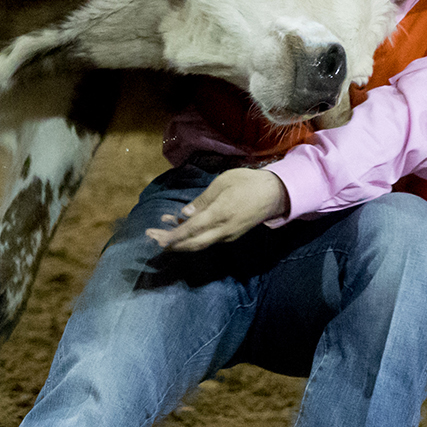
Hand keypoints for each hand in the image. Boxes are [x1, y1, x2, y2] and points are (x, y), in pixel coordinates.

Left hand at [146, 168, 288, 251]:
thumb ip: (203, 200)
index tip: (156, 237)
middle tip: (152, 237)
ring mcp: (228, 235)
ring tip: (160, 231)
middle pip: (192, 244)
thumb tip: (184, 213)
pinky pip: (208, 240)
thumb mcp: (223, 183)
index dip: (172, 236)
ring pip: (199, 244)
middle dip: (170, 243)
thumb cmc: (248, 182)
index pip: (191, 229)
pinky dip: (191, 236)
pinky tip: (181, 226)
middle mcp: (223, 230)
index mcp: (220, 214)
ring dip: (179, 240)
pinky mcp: (230, 235)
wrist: (275, 194)